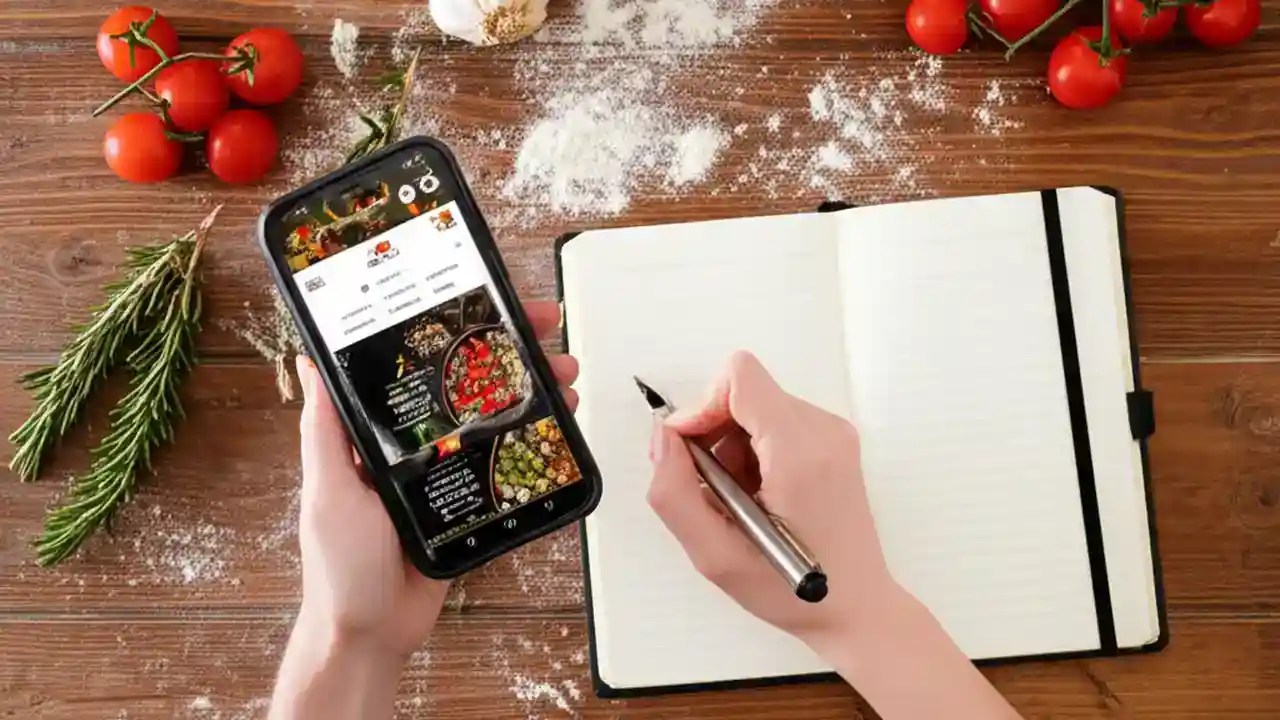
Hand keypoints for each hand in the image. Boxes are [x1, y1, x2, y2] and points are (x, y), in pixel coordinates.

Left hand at [272, 301, 578, 719]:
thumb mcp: (327, 490)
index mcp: (374, 433)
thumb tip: (310, 362)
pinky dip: (533, 440)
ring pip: (495, 417)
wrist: (372, 632)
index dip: (453, 329)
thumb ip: (325, 431)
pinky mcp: (468, 501)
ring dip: (533, 392)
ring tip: (565, 379)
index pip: (417, 365)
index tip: (486, 304)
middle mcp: (412, 443)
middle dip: (510, 354)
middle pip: (467, 383)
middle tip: (547, 336)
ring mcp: (443, 471)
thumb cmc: (339, 567)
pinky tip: (555, 425)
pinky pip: (505, 462)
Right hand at [647, 351, 898, 650]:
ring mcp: (834, 434)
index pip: (740, 378)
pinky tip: (760, 495)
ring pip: (757, 407)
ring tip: (740, 501)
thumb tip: (662, 436)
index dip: (702, 407)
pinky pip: (776, 422)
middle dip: (715, 434)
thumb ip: (674, 491)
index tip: (691, 454)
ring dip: (733, 447)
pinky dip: (754, 451)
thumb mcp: (714, 555)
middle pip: (745, 391)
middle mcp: (823, 431)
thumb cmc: (792, 591)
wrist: (856, 607)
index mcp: (799, 452)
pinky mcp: (834, 443)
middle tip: (715, 490)